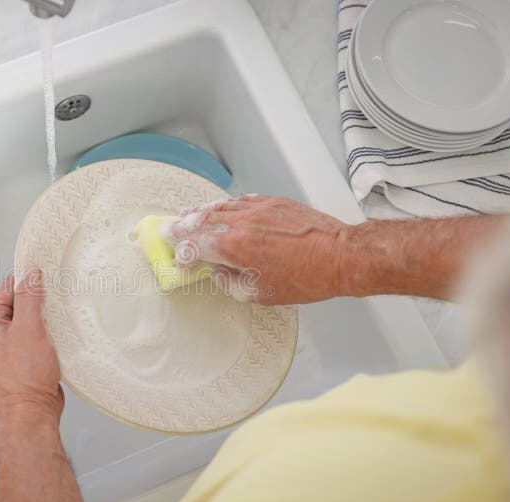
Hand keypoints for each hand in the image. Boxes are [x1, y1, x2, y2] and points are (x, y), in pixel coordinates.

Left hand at [0, 269, 63, 425]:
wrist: (32, 412)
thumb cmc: (23, 379)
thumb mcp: (27, 329)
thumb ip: (28, 298)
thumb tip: (30, 274)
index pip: (9, 288)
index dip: (28, 279)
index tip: (46, 272)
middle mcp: (0, 334)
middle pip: (23, 303)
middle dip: (41, 299)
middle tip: (57, 295)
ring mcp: (15, 346)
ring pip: (35, 320)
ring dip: (49, 318)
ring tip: (60, 316)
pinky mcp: (30, 357)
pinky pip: (43, 336)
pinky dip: (53, 332)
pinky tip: (63, 334)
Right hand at [164, 195, 351, 304]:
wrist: (340, 256)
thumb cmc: (307, 277)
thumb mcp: (261, 294)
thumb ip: (232, 283)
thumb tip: (220, 274)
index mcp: (235, 246)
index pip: (196, 246)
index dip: (182, 254)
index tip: (178, 260)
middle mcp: (243, 222)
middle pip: (201, 220)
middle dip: (182, 227)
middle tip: (169, 230)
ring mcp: (258, 208)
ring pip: (220, 206)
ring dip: (200, 212)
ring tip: (188, 215)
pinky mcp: (274, 202)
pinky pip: (241, 200)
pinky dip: (226, 205)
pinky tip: (223, 208)